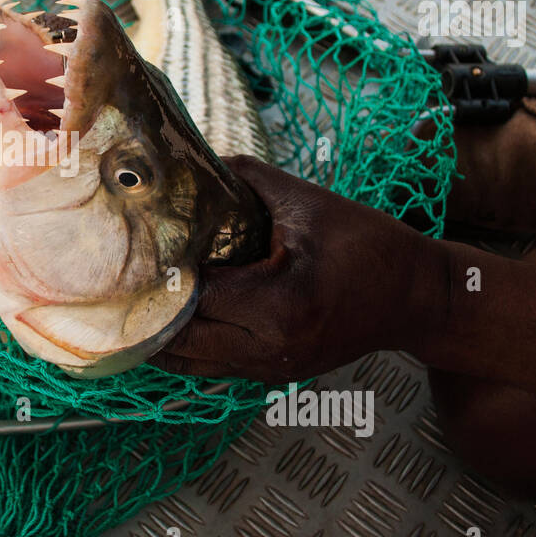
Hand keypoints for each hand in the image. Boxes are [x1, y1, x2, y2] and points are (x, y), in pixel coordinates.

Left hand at [151, 155, 448, 380]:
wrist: (419, 297)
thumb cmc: (368, 245)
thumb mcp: (307, 202)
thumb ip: (246, 180)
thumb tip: (194, 161)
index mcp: (279, 301)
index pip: (194, 295)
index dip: (158, 273)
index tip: (132, 250)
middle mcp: (270, 344)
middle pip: (182, 338)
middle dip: (147, 310)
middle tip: (116, 279)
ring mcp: (271, 367)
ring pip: (190, 364)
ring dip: (159, 336)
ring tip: (127, 303)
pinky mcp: (273, 375)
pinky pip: (212, 367)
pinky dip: (187, 347)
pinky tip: (164, 319)